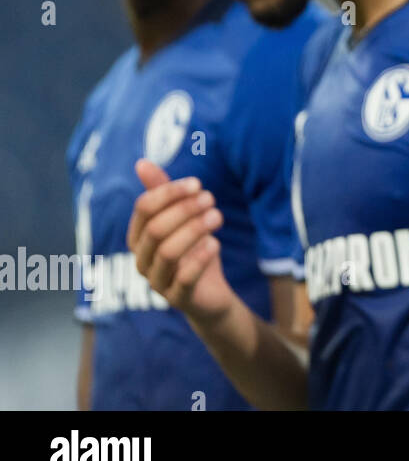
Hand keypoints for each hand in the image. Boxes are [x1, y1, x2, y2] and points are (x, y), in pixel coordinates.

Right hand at [128, 160, 234, 325]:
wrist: (210, 294)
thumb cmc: (193, 250)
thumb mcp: (182, 219)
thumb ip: (163, 193)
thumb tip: (141, 162)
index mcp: (138, 237)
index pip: (144, 208)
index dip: (170, 192)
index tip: (197, 184)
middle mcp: (141, 259)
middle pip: (156, 228)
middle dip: (185, 209)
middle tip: (211, 198)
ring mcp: (157, 281)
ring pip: (168, 252)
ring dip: (195, 229)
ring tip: (218, 216)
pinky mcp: (178, 298)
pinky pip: (184, 278)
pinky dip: (200, 258)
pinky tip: (216, 243)